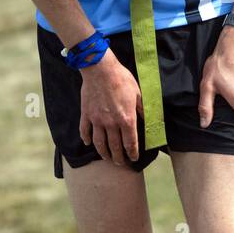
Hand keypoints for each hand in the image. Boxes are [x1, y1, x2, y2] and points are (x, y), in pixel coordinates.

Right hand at [78, 49, 142, 164]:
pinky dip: (86, 138)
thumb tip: (149, 119)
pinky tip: (88, 143)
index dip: (132, 153)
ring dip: (103, 153)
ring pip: (99, 143)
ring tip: (107, 158)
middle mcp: (111, 123)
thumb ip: (142, 109)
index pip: (130, 143)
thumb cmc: (121, 79)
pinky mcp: (86, 114)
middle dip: (118, 157)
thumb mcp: (138, 93)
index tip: (133, 158)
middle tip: (120, 163)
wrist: (101, 69)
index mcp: (126, 119)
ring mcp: (97, 120)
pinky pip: (85, 130)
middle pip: (115, 146)